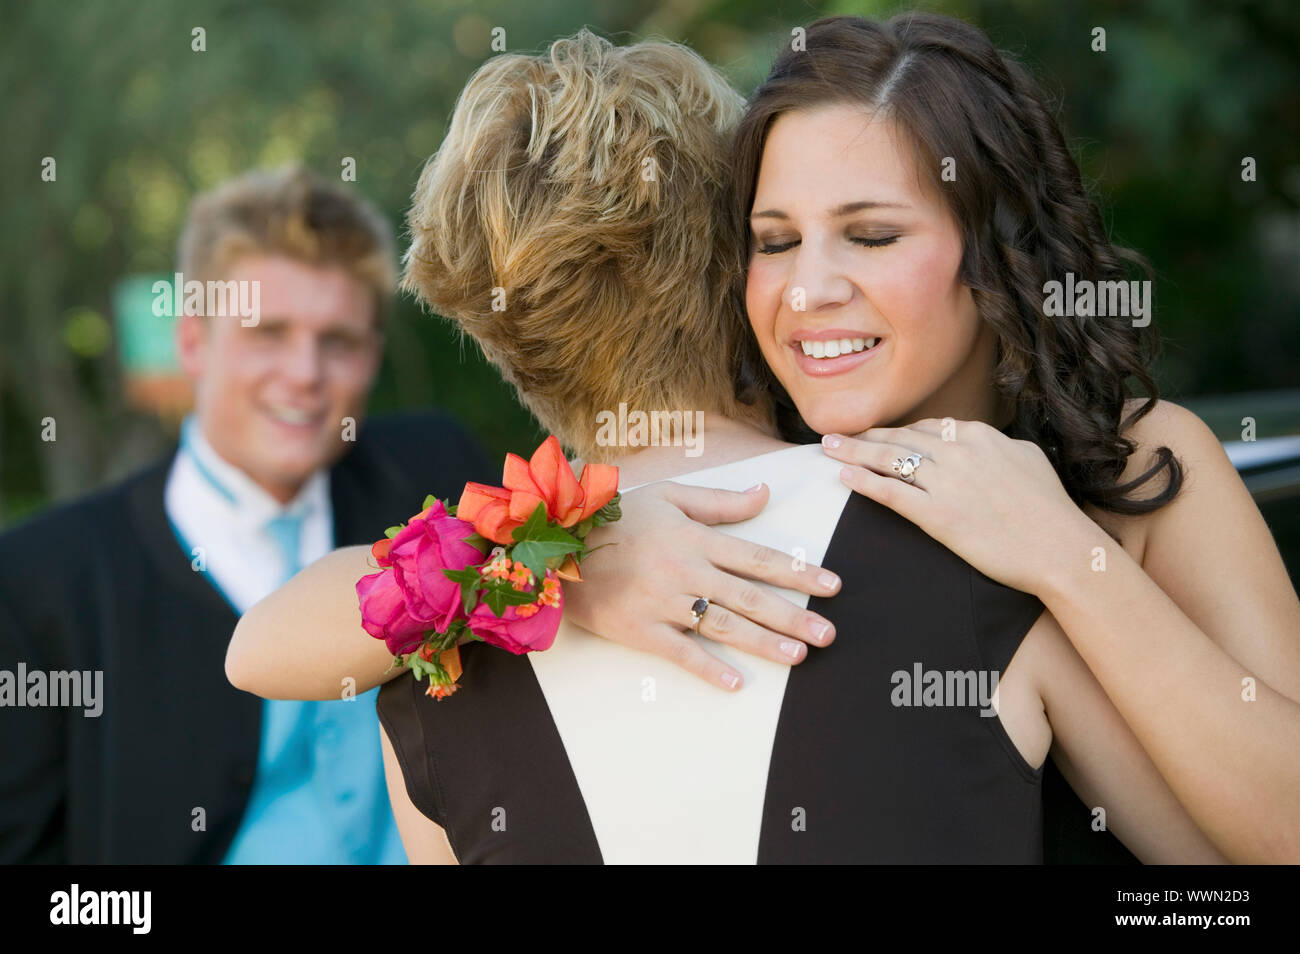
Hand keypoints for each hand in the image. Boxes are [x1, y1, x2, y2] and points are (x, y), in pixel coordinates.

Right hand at [563, 481, 841, 689]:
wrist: (559, 546)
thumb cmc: (617, 519)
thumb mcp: (668, 496)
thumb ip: (720, 501)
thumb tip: (765, 493)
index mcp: (696, 539)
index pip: (758, 558)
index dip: (798, 571)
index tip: (833, 585)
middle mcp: (686, 571)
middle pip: (750, 596)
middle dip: (794, 615)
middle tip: (828, 633)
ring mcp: (664, 602)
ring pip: (723, 624)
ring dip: (763, 642)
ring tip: (799, 655)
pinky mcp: (641, 630)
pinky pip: (680, 652)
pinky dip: (708, 668)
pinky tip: (737, 683)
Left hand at [820, 418, 1097, 593]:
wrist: (1061, 549)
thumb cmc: (1050, 511)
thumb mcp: (1028, 460)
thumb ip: (1000, 446)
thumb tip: (987, 440)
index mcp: (981, 436)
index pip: (929, 426)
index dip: (898, 430)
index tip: (878, 433)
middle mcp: (960, 452)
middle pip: (901, 436)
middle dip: (865, 434)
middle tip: (837, 434)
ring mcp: (946, 483)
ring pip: (888, 458)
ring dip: (853, 450)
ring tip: (827, 447)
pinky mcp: (938, 515)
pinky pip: (891, 493)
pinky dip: (864, 482)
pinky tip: (844, 476)